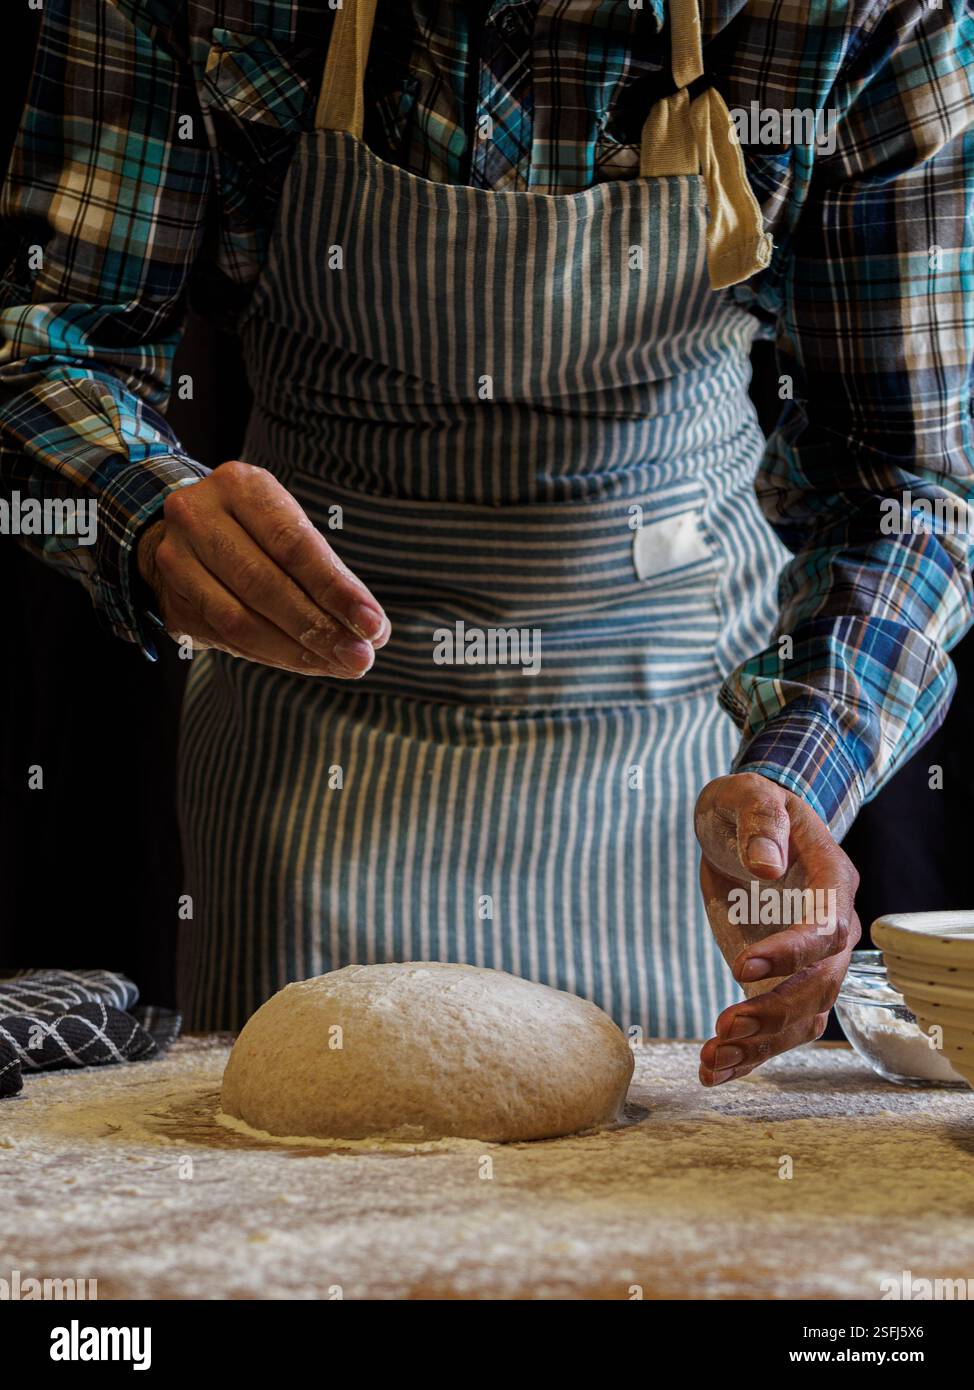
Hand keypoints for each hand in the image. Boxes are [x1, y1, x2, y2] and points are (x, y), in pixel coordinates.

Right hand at [137, 461, 388, 676]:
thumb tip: (375, 631)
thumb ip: (330, 574)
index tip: (374, 625)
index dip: (335, 590)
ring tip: (340, 665)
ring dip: (297, 651)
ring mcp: (176, 561)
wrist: (186, 533)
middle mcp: (199, 517)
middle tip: (361, 657)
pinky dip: (274, 656)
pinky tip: (308, 663)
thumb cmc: (258, 531)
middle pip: (264, 585)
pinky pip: (227, 641)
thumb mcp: (292, 528)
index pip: (293, 545)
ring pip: (240, 621)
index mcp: (239, 486)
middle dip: (320, 628)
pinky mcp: (171, 603)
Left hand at [694, 771, 859, 1084]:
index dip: (791, 953)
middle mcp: (834, 926)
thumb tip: (764, 867)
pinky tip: (714, 1070)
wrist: (743, 826)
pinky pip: (780, 1026)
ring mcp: (812, 959)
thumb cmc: (747, 804)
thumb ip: (760, 823)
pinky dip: (750, 1054)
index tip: (742, 969)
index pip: (826, 928)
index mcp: (832, 880)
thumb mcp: (747, 795)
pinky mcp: (783, 979)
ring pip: (803, 1016)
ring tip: (712, 1058)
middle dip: (773, 1011)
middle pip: (819, 984)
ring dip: (761, 1044)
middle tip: (723, 1027)